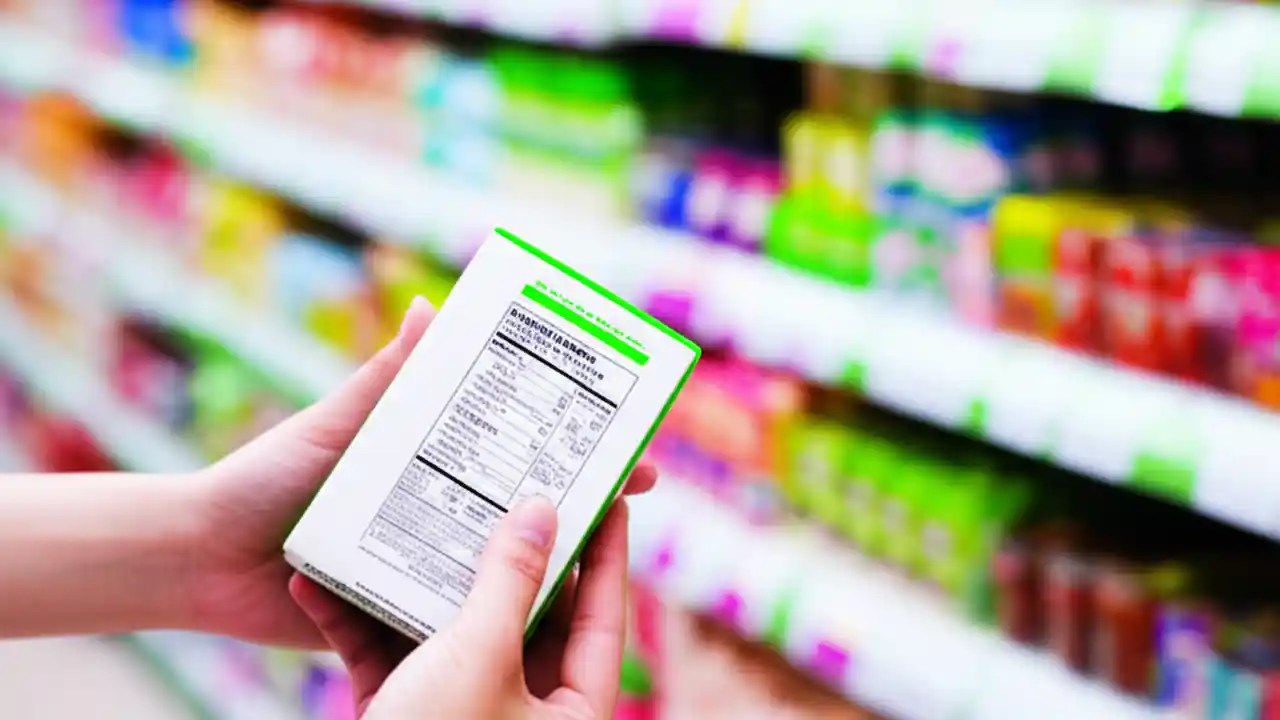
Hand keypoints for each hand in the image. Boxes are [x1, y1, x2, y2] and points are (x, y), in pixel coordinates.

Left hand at [180, 296, 656, 646]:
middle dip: (581, 490)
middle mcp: (433, 506)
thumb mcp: (332, 428)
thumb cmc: (263, 483)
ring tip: (606, 547)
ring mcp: (421, 559)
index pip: (510, 440)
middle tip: (638, 485)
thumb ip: (382, 381)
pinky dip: (498, 606)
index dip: (565, 434)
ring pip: (501, 556)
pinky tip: (546, 607)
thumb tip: (427, 308)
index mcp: (423, 458)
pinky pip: (457, 608)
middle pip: (521, 499)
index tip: (620, 429)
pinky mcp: (402, 608)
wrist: (202, 565)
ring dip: (552, 551)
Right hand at [292, 496, 631, 719]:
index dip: (608, 551)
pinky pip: (389, 655)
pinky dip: (358, 621)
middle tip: (507, 484)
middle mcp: (523, 712)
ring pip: (454, 627)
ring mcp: (461, 712)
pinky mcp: (402, 715)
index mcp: (573, 712)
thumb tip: (544, 512)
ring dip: (426, 576)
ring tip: (421, 511)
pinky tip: (319, 582)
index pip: (604, 615)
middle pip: (529, 613)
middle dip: (511, 550)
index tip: (609, 493)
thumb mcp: (483, 657)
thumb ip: (512, 581)